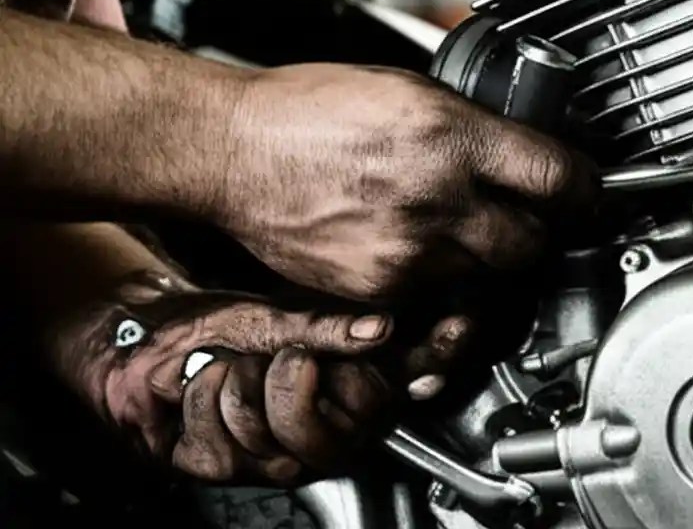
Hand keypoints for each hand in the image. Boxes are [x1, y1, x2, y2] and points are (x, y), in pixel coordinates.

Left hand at [44, 270, 470, 483]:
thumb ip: (327, 327)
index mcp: (348, 376)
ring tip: (227, 371)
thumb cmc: (213, 327)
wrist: (139, 348)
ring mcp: (286, 452)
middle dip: (298, 376)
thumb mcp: (271, 316)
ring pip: (287, 428)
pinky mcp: (236, 471)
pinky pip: (233, 436)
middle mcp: (328, 421)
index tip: (459, 325)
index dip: (439, 351)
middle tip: (274, 357)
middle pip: (355, 415)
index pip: (412, 371)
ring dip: (239, 384)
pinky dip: (205, 399)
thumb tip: (382, 329)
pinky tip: (202, 391)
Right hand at [218, 65, 594, 301]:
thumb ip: (472, 126)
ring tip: (451, 220)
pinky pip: (436, 292)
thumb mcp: (407, 90)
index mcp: (450, 138)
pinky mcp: (379, 291)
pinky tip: (410, 238)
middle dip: (536, 229)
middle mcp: (436, 200)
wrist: (231, 151)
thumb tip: (523, 145)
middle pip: (533, 243)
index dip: (583, 189)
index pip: (559, 181)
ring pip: (486, 274)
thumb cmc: (307, 110)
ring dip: (484, 253)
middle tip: (524, 212)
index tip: (584, 191)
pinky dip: (437, 273)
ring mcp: (408, 254)